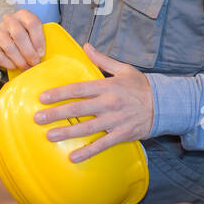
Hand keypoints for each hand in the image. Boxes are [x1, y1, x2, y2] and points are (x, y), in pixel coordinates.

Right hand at [0, 9, 44, 72]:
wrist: (9, 38)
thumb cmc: (28, 38)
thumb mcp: (36, 34)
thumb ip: (44, 40)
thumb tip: (53, 54)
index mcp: (23, 14)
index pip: (32, 23)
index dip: (38, 39)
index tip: (42, 54)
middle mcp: (8, 19)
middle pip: (19, 34)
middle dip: (28, 52)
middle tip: (34, 64)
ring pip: (8, 45)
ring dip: (18, 60)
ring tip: (25, 67)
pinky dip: (6, 62)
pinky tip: (13, 66)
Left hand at [33, 44, 153, 162]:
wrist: (165, 105)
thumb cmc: (142, 87)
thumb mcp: (124, 69)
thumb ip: (102, 60)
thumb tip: (86, 46)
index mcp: (107, 86)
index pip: (78, 89)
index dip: (60, 93)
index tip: (43, 97)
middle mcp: (109, 103)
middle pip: (78, 109)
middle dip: (56, 114)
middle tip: (37, 118)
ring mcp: (115, 121)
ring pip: (87, 127)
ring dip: (67, 132)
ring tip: (49, 136)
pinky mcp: (122, 135)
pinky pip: (102, 144)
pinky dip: (88, 151)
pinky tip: (73, 157)